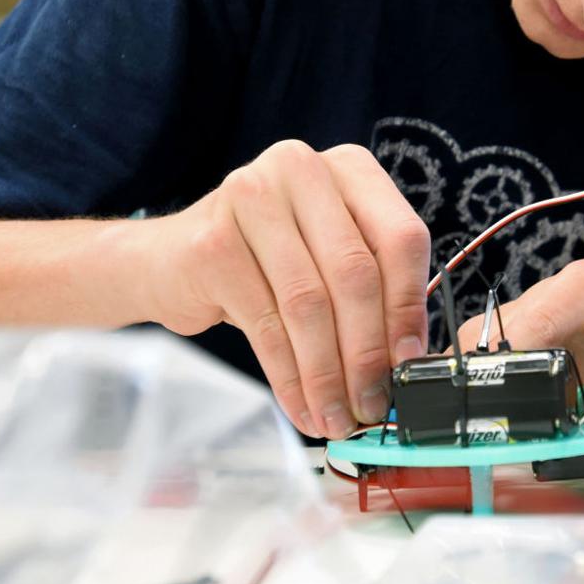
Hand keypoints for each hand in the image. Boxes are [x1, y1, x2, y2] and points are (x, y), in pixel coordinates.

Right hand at [139, 140, 429, 436]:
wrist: (171, 259)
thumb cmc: (267, 261)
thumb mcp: (329, 260)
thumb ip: (376, 292)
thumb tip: (411, 361)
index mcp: (348, 167)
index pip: (400, 238)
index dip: (408, 308)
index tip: (410, 364)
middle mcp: (302, 168)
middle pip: (355, 274)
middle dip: (367, 353)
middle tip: (373, 404)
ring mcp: (251, 197)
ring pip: (309, 304)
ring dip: (327, 374)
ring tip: (336, 416)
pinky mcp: (214, 242)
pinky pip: (266, 324)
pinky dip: (289, 376)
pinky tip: (300, 406)